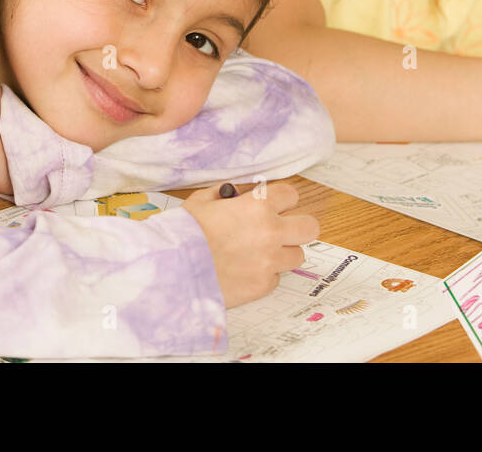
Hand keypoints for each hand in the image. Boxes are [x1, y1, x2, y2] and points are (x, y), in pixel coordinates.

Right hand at [181, 181, 319, 308]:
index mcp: (257, 206)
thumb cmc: (182, 235)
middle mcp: (270, 232)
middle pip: (309, 227)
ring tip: (259, 254)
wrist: (171, 271)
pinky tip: (245, 271)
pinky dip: (264, 275)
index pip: (291, 194)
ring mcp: (269, 261)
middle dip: (297, 227)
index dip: (281, 200)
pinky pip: (275, 278)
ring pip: (297, 255)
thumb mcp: (200, 202)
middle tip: (281, 230)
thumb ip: (223, 195)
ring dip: (282, 253)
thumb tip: (232, 194)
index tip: (274, 205)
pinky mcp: (263, 286)